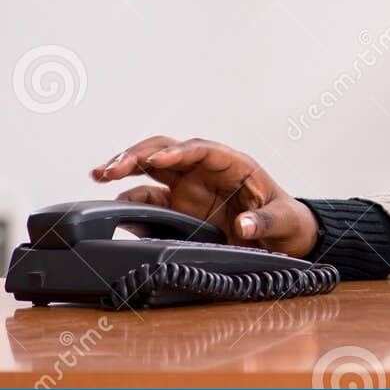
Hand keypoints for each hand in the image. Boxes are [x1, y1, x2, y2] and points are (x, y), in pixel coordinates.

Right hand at [90, 136, 318, 257]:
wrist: (285, 240)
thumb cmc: (289, 222)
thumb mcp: (286, 222)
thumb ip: (266, 222)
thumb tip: (244, 224)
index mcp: (235, 166)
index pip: (202, 149)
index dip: (179, 151)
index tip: (159, 159)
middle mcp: (207, 172)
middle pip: (167, 151)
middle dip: (139, 154)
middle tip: (112, 168)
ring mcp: (189, 189)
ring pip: (150, 169)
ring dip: (125, 169)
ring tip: (99, 175)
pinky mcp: (178, 209)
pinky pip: (148, 199)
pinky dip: (128, 199)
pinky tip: (111, 207)